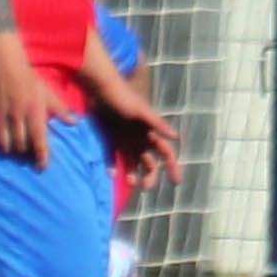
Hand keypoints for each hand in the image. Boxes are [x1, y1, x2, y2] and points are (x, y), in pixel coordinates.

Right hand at [0, 37, 54, 166]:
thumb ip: (60, 109)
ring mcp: (2, 115)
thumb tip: (74, 123)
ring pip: (6, 143)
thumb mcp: (48, 93)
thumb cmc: (29, 80)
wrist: (4, 64)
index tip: (42, 167)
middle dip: (25, 155)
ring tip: (14, 153)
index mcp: (35, 111)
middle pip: (21, 145)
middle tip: (28, 158)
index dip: (41, 157)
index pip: (39, 140)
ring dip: (10, 152)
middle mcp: (18, 116)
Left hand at [89, 67, 183, 189]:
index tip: (177, 183)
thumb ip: (157, 123)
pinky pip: (112, 157)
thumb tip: (177, 137)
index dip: (173, 167)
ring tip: (130, 181)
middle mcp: (140, 140)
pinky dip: (112, 166)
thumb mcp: (140, 111)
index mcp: (151, 133)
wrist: (100, 89)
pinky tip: (111, 174)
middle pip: (150, 163)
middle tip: (146, 187)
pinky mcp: (109, 140)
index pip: (166, 153)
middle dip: (151, 176)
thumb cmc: (123, 97)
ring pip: (132, 164)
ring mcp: (124, 141)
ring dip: (133, 175)